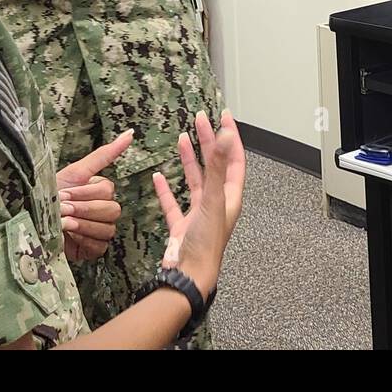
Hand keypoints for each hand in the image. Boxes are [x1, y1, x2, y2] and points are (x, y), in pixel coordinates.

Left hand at [55, 129, 132, 262]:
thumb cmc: (50, 195)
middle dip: (84, 209)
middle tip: (63, 209)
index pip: (107, 191)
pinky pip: (100, 245)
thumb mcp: (74, 172)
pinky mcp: (94, 249)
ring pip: (107, 228)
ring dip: (83, 225)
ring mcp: (101, 230)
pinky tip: (71, 238)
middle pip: (111, 210)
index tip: (65, 193)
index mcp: (100, 191)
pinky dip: (84, 241)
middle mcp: (104, 210)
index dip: (85, 193)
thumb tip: (130, 133)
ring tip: (64, 223)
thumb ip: (104, 154)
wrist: (30, 223)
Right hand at [151, 111, 245, 298]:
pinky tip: (158, 176)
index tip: (223, 115)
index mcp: (231, 196)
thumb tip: (227, 135)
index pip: (234, 158)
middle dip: (207, 141)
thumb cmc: (207, 241)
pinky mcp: (182, 225)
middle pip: (214, 164)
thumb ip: (218, 167)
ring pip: (195, 180)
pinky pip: (173, 202)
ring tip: (182, 137)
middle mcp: (218, 202)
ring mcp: (199, 214)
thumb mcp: (214, 199)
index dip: (230, 136)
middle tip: (199, 118)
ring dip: (189, 159)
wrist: (189, 275)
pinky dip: (165, 188)